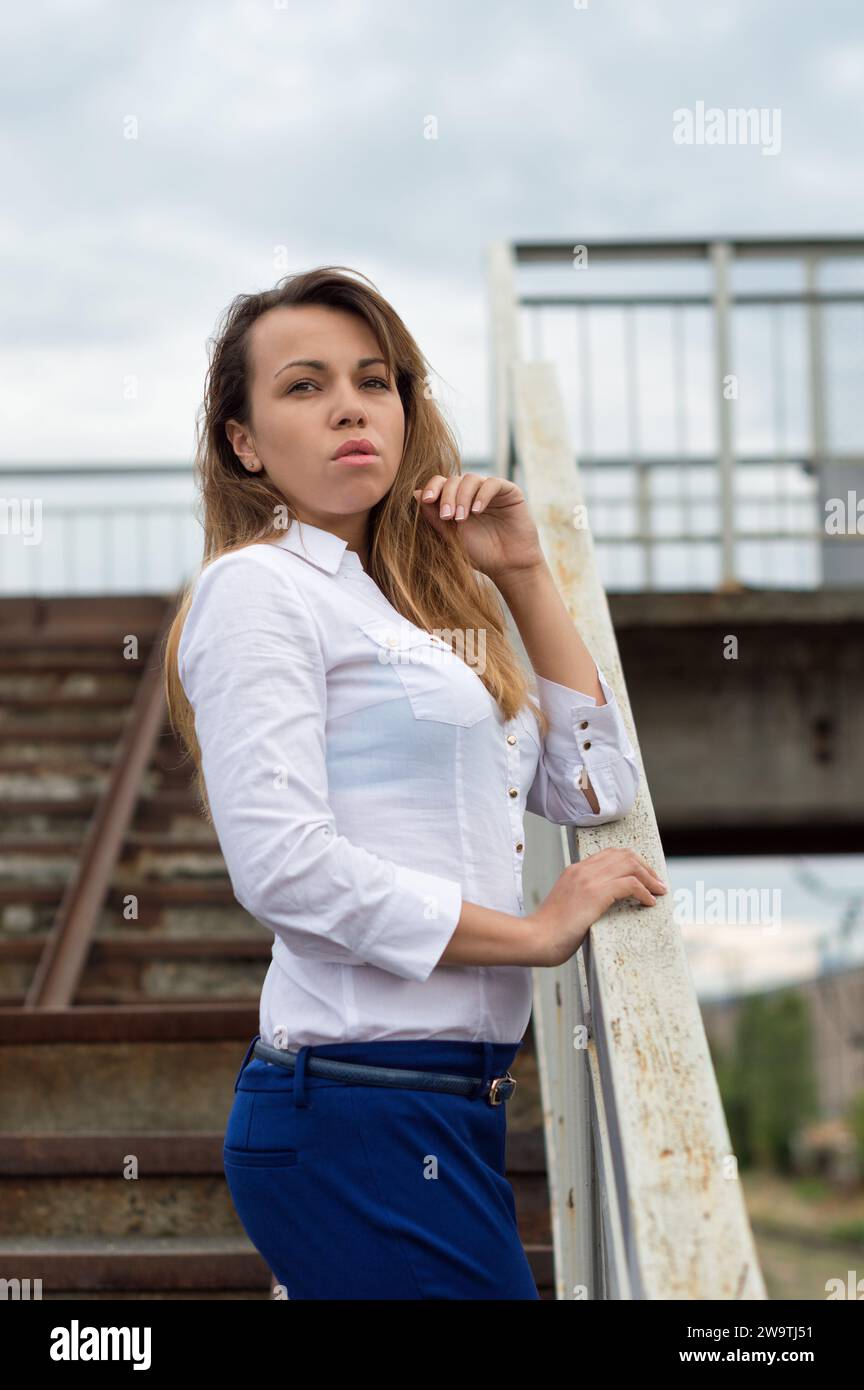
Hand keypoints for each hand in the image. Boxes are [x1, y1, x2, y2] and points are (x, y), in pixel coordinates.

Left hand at [412, 473, 543, 584]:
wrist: (508, 566)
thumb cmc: (479, 554)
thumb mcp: (452, 536)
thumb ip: (435, 517)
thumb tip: (415, 493)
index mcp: (456, 500)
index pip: (441, 484)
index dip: (432, 487)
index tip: (426, 499)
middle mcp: (472, 492)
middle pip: (453, 480)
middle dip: (447, 496)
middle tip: (447, 516)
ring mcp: (490, 490)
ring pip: (471, 479)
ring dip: (462, 496)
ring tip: (461, 518)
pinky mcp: (509, 492)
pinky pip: (493, 484)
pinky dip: (482, 495)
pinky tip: (477, 511)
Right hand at [528, 849, 667, 966]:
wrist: (536, 938)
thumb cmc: (549, 931)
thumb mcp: (566, 906)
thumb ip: (581, 898)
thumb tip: (598, 907)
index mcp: (575, 871)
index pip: (610, 854)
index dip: (632, 862)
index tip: (644, 877)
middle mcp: (583, 870)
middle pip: (624, 855)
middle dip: (646, 867)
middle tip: (657, 884)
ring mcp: (589, 880)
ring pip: (630, 865)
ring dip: (650, 878)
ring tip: (659, 891)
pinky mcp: (596, 893)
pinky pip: (630, 884)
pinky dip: (645, 891)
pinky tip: (649, 902)